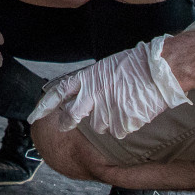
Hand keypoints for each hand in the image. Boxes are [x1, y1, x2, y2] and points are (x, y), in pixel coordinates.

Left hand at [29, 37, 190, 138]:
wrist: (161, 68)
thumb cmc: (138, 63)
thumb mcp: (107, 67)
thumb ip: (92, 82)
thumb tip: (85, 94)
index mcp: (87, 78)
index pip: (58, 92)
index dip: (44, 106)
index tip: (33, 117)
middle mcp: (92, 95)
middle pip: (71, 117)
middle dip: (68, 122)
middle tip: (67, 124)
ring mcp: (106, 111)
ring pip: (98, 126)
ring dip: (107, 120)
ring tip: (123, 104)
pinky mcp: (121, 123)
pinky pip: (119, 131)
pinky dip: (126, 125)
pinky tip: (135, 110)